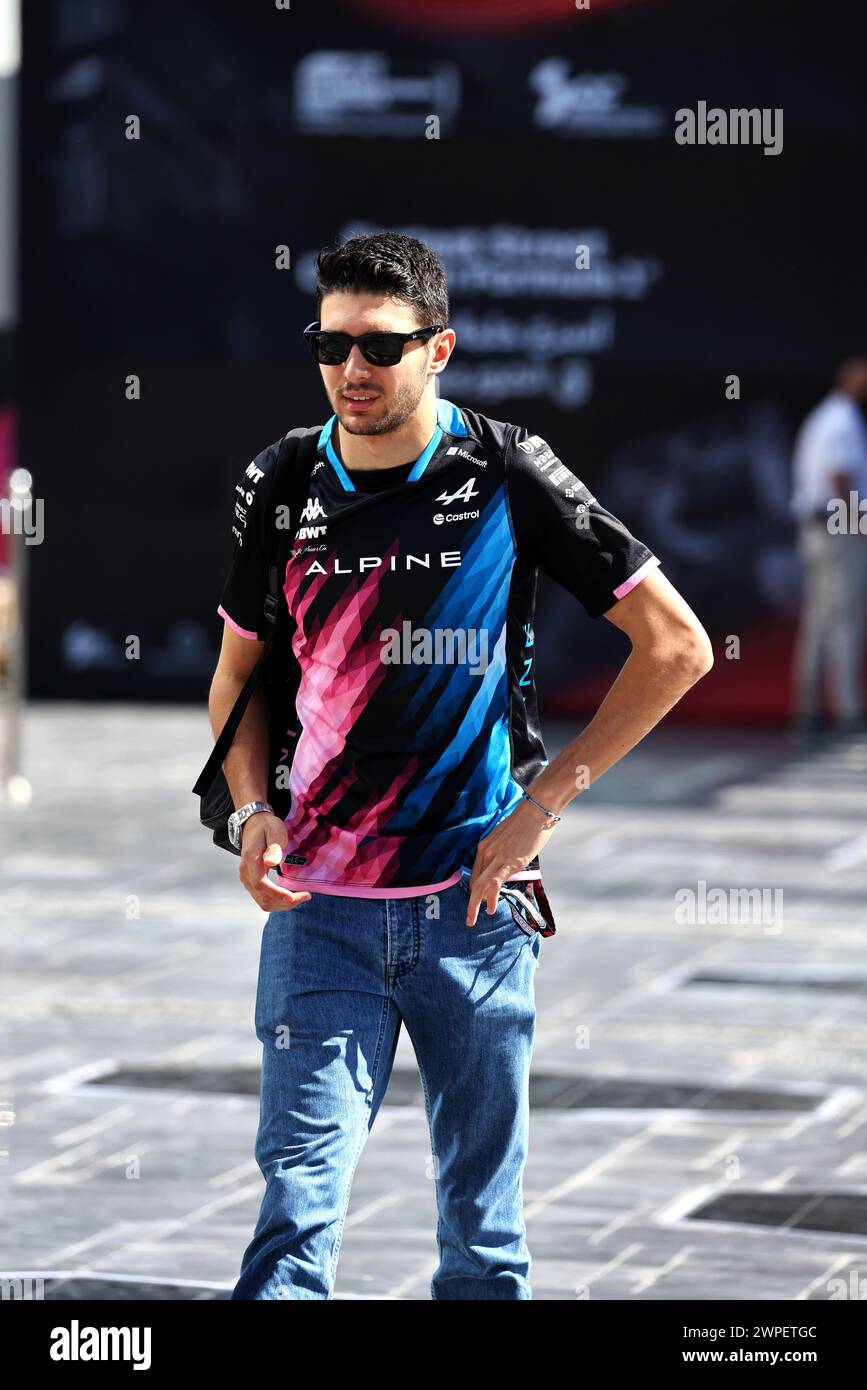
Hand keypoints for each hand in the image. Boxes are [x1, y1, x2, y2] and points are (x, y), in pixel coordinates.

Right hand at [239, 812, 311, 912]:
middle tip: (306, 896)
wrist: (253, 823)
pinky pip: (262, 898)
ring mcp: (247, 878)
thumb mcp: (275, 831)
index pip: (261, 884)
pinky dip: (277, 901)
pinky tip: (290, 896)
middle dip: (285, 902)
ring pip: (262, 902)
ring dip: (282, 904)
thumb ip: (274, 847)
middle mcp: (246, 873)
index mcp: (251, 860)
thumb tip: (270, 862)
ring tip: (301, 898)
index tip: (293, 897)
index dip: (277, 894)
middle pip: (263, 898)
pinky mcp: (251, 881)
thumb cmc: (267, 826)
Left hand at [465, 799, 556, 926]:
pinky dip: (490, 897)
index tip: (477, 901)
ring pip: (480, 886)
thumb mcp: (509, 837)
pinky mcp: (509, 862)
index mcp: (485, 845)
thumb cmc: (527, 821)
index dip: (475, 889)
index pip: (476, 872)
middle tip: (469, 920)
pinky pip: (494, 882)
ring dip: (475, 905)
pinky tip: (489, 909)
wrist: (536, 810)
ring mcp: (496, 857)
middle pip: (474, 882)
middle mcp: (487, 852)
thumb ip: (505, 850)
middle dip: (471, 902)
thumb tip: (509, 861)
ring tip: (472, 921)